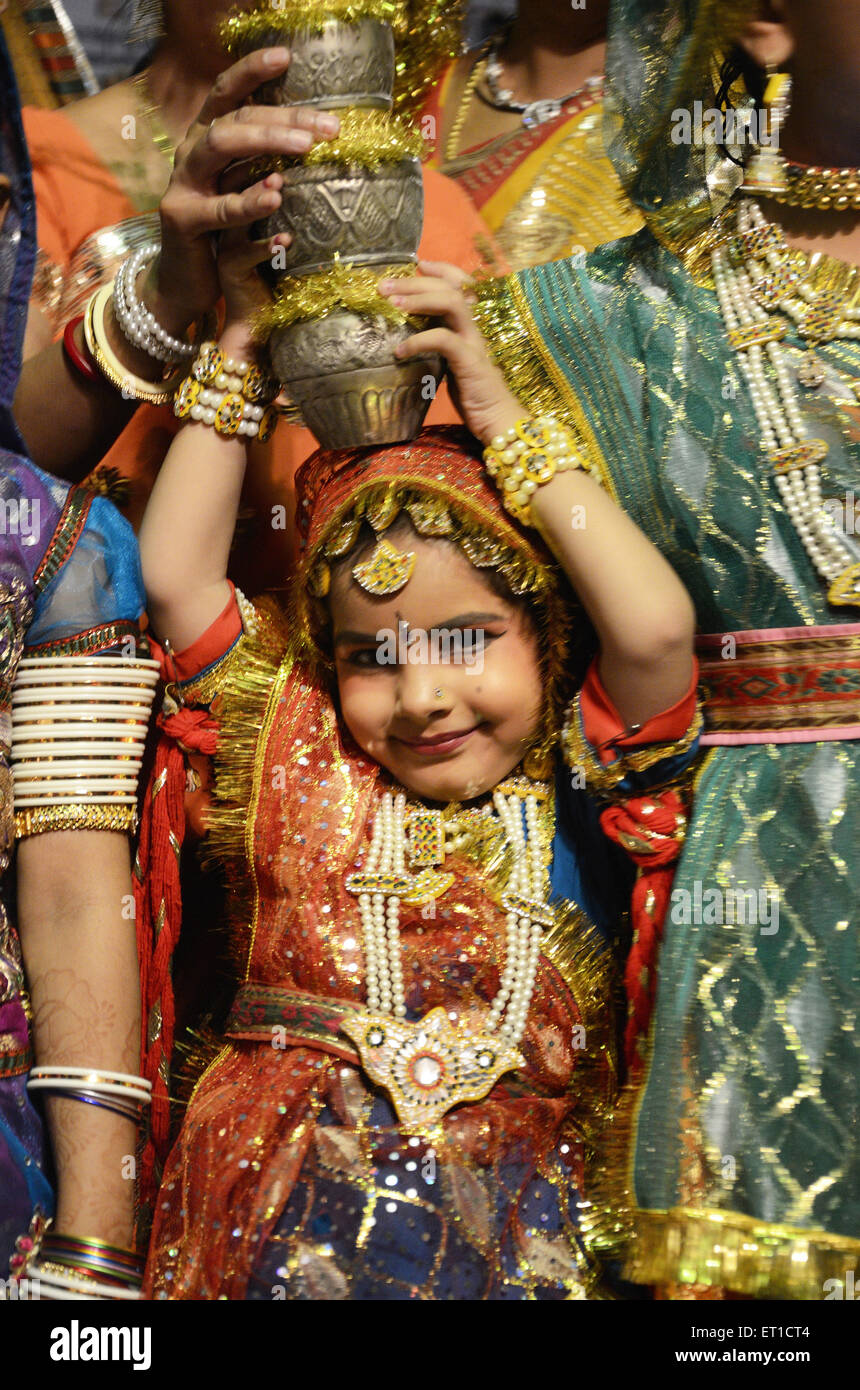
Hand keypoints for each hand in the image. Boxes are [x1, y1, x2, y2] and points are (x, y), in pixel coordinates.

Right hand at [143, 46, 339, 334]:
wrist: (187, 281)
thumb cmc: (224, 233)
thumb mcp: (242, 189)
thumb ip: (264, 161)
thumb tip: (314, 134)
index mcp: (206, 139)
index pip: (227, 94)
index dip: (251, 71)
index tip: (287, 56)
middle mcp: (190, 154)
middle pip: (234, 120)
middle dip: (280, 117)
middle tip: (326, 126)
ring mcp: (183, 185)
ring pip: (220, 150)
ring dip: (265, 145)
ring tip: (305, 148)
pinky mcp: (183, 221)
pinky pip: (221, 212)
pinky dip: (251, 205)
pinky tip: (279, 201)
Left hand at [379, 260, 523, 444]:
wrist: (497, 421)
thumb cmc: (473, 394)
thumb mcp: (451, 363)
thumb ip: (438, 345)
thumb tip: (405, 337)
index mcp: (470, 325)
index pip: (461, 283)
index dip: (441, 270)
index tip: (417, 264)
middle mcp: (475, 328)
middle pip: (449, 288)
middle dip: (415, 282)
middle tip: (384, 286)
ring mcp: (474, 342)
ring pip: (451, 303)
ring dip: (418, 299)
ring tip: (392, 304)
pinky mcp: (470, 362)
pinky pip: (443, 340)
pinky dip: (418, 341)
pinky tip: (399, 351)